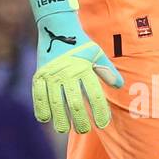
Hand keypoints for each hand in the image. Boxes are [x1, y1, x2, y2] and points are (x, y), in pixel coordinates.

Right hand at [29, 0, 122, 133]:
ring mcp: (51, 74)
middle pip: (74, 101)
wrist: (57, 27)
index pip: (94, 94)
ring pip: (56, 101)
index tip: (102, 124)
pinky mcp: (39, 75)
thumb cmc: (80, 44)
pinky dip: (41, 108)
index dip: (99, 111)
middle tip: (83, 130)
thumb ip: (107, 70)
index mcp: (83, 67)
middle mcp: (67, 72)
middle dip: (79, 119)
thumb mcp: (96, 54)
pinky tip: (45, 119)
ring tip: (64, 129)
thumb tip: (119, 85)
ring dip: (60, 117)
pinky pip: (39, 95)